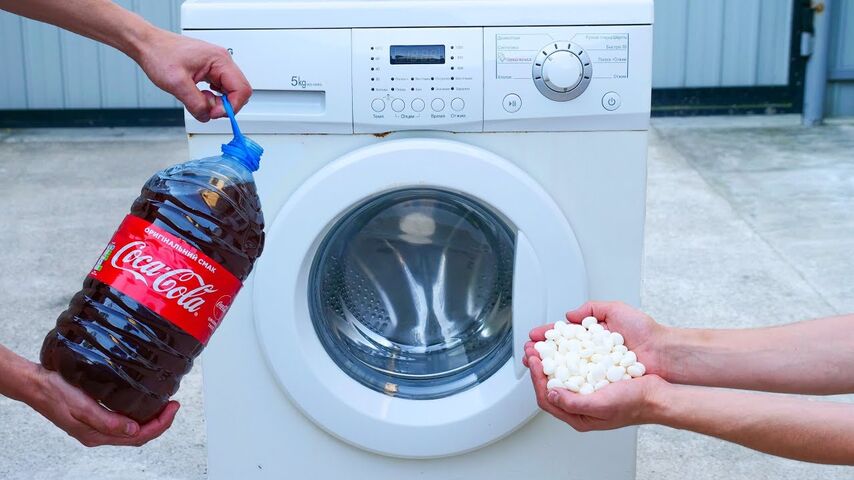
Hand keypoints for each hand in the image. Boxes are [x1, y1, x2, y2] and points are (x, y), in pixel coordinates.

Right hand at [31, 365, 178, 446]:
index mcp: (97, 434)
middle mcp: (98, 433)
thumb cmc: (55, 393)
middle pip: (138, 435)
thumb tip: (134, 430)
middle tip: (174, 405)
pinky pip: (122, 421)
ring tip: (164, 405)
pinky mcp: (94, 416)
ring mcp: (97, 425)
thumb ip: (107, 421)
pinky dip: (138, 414)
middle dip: (160, 423)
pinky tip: (143, 404)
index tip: (173, 408)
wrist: (36, 384)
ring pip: (132, 429)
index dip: (160, 424)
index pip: (138, 437)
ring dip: (150, 420)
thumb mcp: (82, 406)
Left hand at [135, 30, 250, 121]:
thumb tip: (207, 116)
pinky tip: (199, 95)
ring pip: (230, 92)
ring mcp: (217, 65)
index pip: (241, 90)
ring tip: (199, 100)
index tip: (215, 114)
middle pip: (239, 92)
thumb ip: (196, 103)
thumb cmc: (160, 55)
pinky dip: (212, 98)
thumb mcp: (176, 84)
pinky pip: (221, 89)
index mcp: (219, 60)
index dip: (231, 107)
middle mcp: (222, 61)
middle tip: (207, 109)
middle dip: (225, 106)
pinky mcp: (211, 70)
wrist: (148, 45)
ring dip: (217, 102)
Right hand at [523, 301, 668, 378]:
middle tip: (530, 353)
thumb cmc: (645, 333)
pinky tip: (553, 379)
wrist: (661, 353)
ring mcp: (595, 371)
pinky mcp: (600, 385)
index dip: (546, 337)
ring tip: (536, 364)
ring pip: (564, 372)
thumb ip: (592, 308)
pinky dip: (563, 383)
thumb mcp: (616, 310)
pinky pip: (577, 385)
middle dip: (541, 354)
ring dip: (547, 369)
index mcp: (592, 338)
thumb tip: (570, 316)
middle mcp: (591, 355)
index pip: (562, 337)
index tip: (534, 337)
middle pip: (558, 356)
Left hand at [527, 354, 666, 430]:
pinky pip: (575, 367)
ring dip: (549, 358)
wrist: (657, 394)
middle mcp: (581, 404)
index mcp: (579, 416)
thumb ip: (574, 403)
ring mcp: (588, 390)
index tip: (534, 361)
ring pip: (560, 374)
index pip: (547, 398)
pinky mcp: (595, 378)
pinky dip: (566, 355)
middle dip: (539, 366)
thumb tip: (551, 395)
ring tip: (542, 345)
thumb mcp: (602, 405)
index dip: (537, 379)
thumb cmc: (634, 404)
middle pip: (550, 384)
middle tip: (531, 349)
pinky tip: (564, 346)